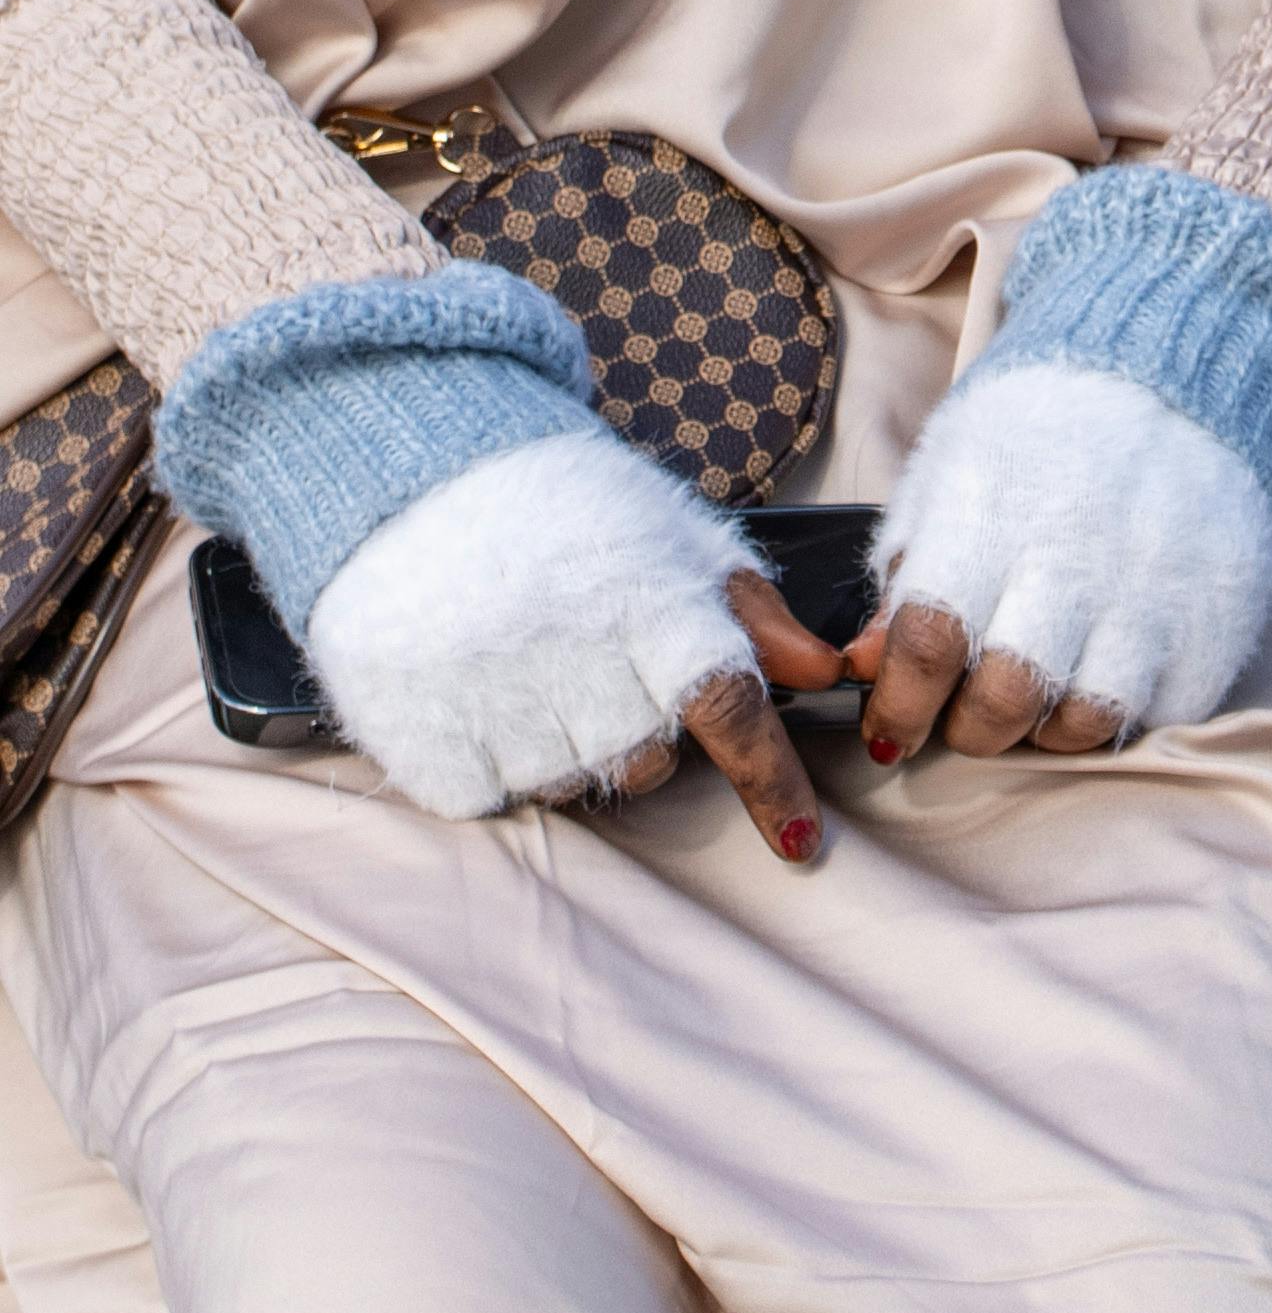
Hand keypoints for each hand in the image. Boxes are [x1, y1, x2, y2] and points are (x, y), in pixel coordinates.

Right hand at [298, 427, 827, 858]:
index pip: (732, 715)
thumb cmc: (554, 501)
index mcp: (649, 605)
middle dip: (643, 729)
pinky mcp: (423, 735)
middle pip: (647, 762)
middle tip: (600, 662)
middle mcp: (576, 663)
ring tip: (535, 666)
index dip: (772, 784)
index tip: (801, 839)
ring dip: (568, 746)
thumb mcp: (667, 533)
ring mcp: (493, 705)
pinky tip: (481, 693)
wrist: (406, 474)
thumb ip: (748, 609)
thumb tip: (824, 672)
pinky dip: (494, 760)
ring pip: (569, 784)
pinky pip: (488, 794)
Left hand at [855, 358, 1271, 765]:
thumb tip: (866, 665)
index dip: (898, 706)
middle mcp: (1079, 552)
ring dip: (1045, 731)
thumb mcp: (953, 466)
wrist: (1178, 364)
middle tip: (965, 713)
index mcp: (994, 507)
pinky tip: (1102, 672)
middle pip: (1007, 699)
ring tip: (1038, 696)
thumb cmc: (1042, 420)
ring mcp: (1158, 587)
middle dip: (967, 730)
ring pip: (1085, 721)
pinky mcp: (1218, 611)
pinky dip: (1122, 710)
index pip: (930, 642)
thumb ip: (905, 568)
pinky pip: (1162, 710)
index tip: (891, 726)